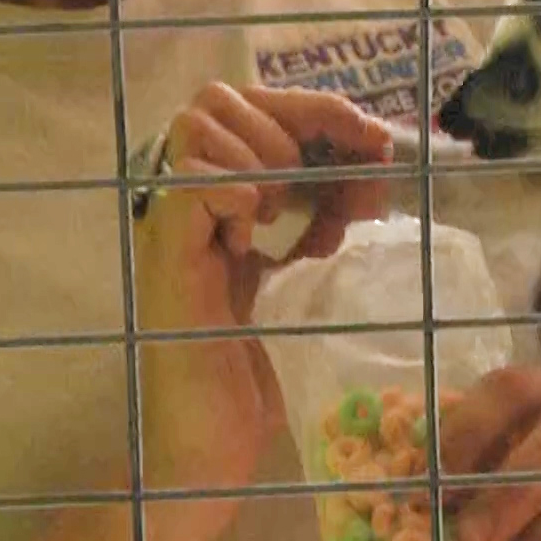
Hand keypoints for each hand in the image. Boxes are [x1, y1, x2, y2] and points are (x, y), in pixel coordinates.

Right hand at [131, 83, 392, 489]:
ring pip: (197, 125)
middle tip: (318, 183)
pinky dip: (233, 193)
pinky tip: (251, 237)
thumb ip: (335, 214)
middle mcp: (185, 198)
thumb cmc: (258, 366)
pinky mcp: (164, 256)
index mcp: (219, 195)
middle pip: (218, 96)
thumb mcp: (314, 272)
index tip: (374, 136)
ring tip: (276, 214)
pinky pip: (189, 182)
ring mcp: (169, 223)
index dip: (317, 108)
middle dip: (289, 121)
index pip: (255, 106)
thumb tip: (377, 156)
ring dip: (258, 155)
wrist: (215, 444)